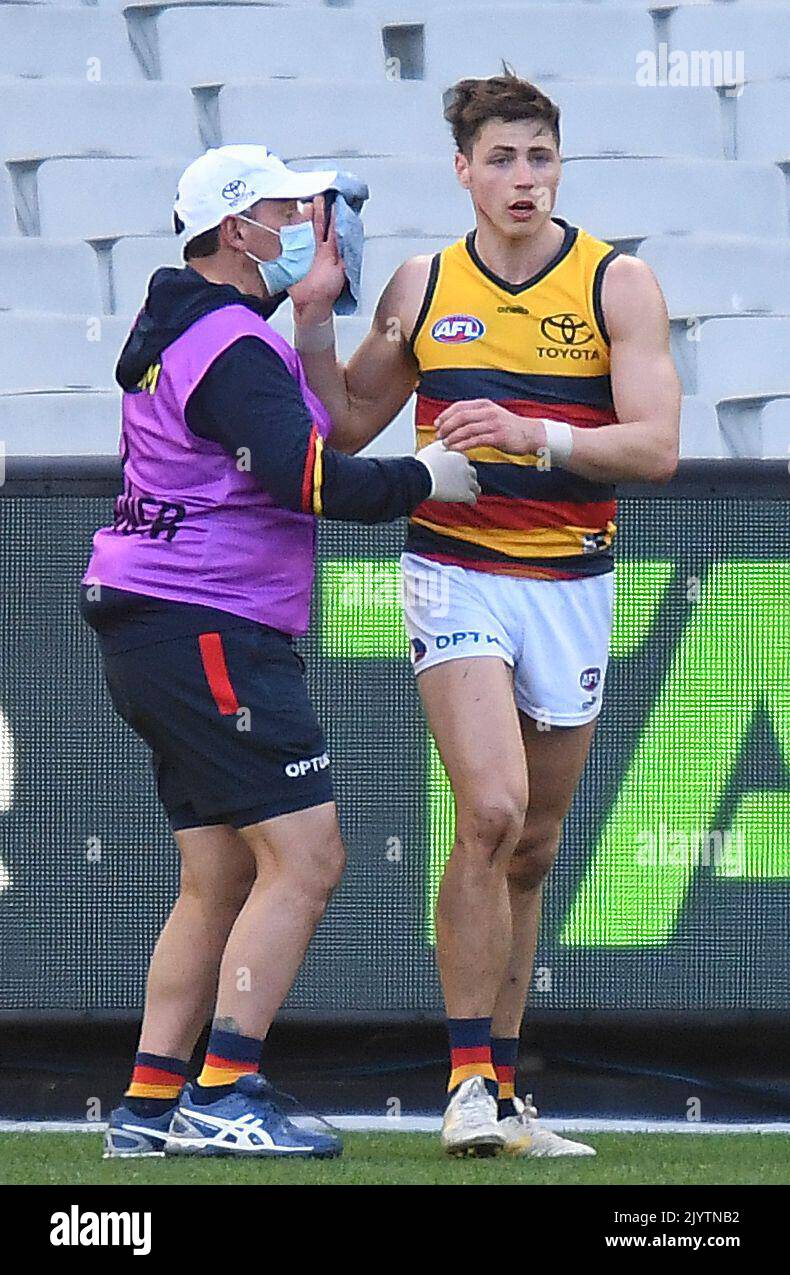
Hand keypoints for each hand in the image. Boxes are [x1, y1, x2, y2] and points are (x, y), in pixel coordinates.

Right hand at [288, 196, 345, 324]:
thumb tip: (352, 243)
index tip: (336, 203)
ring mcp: (305, 251)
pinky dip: (291, 231)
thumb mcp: (341, 272)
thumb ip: (345, 257)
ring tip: (306, 205)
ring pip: (305, 230)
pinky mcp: (293, 257)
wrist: (311, 305)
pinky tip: (292, 222)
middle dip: (319, 211)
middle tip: (319, 198)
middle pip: (318, 225)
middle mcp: (318, 248)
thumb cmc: (328, 291)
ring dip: (306, 218)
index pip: (333, 229)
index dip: (335, 216)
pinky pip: (291, 241)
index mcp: (331, 251)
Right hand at [415, 440, 480, 504]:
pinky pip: (472, 498)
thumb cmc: (425, 463)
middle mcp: (465, 468)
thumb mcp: (434, 448)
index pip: (465, 462)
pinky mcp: (464, 494)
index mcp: (459, 457)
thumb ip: (442, 445)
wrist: (422, 477)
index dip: (461, 467)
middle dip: (470, 477)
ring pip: (475, 486)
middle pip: (473, 473)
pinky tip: (470, 502)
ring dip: (474, 489)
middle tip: (467, 481)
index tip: (458, 470)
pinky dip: (472, 500)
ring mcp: (466, 481)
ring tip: (473, 492)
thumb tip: (444, 442)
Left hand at [435, 399, 546, 455]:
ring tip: (445, 444)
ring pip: (466, 429)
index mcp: (485, 404)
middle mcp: (488, 412)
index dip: (445, 415)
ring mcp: (493, 424)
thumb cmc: (509, 427)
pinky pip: (475, 441)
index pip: (460, 406)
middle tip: (438, 435)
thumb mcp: (492, 415)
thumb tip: (456, 422)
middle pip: (460, 416)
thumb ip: (476, 416)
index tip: (437, 424)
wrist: (531, 434)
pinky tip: (456, 449)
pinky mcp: (497, 437)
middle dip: (446, 426)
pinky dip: (463, 445)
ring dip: (453, 437)